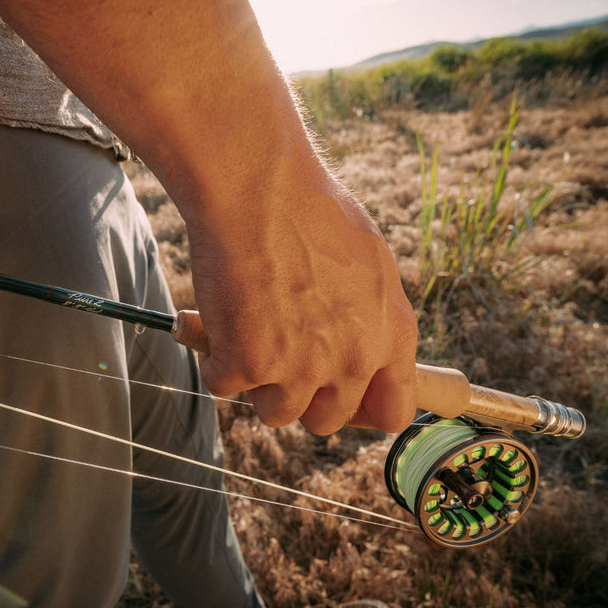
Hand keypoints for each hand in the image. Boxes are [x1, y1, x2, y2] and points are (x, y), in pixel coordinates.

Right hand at [0, 0, 417, 432]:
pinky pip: (223, 386)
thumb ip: (369, 318)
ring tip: (245, 328)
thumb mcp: (367, 263)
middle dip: (299, 394)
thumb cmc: (307, 209)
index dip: (362, 411)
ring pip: (274, 412)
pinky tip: (217, 317)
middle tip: (276, 354)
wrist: (257, 187)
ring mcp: (299, 368)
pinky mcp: (248, 365)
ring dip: (255, 381)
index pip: (393, 413)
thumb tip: (360, 355)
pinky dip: (213, 359)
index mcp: (391, 334)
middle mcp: (352, 360)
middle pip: (327, 420)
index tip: (338, 397)